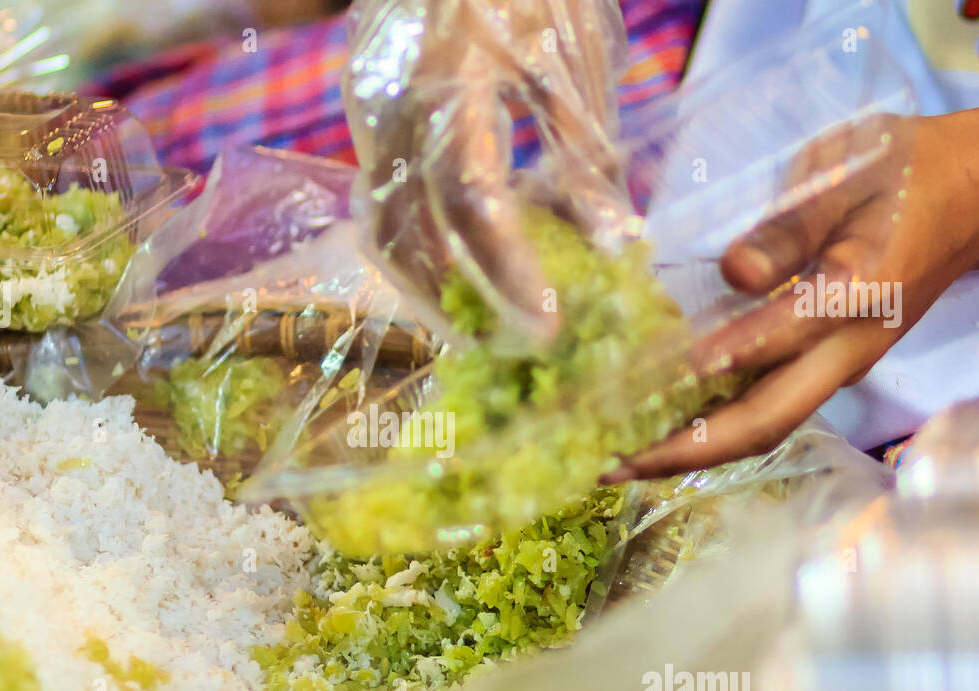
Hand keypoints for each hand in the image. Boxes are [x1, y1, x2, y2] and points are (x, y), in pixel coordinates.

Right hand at [343, 0, 629, 346]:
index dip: (508, 270)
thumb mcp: (572, 55)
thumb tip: (614, 248)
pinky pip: (379, 202)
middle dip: (456, 303)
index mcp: (451, 76)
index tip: (548, 325)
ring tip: (480, 324)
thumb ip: (584, 155)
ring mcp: (366, 110)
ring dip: (426, 287)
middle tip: (511, 348)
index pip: (472, 198)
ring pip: (380, 226)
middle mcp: (390, 102)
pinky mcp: (365, 116)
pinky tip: (455, 271)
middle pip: (407, 232)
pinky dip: (414, 249)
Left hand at [608, 95, 978, 478]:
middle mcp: (849, 348)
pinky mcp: (824, 368)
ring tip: (621, 463)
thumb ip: (793, 223)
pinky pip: (766, 409)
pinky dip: (711, 429)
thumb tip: (737, 270)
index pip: (789, 330)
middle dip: (688, 448)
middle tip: (615, 465)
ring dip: (693, 450)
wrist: (971, 200)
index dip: (732, 353)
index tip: (673, 372)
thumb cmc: (905, 174)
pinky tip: (660, 432)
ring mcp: (836, 366)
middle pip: (768, 417)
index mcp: (863, 291)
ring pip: (764, 425)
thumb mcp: (850, 171)